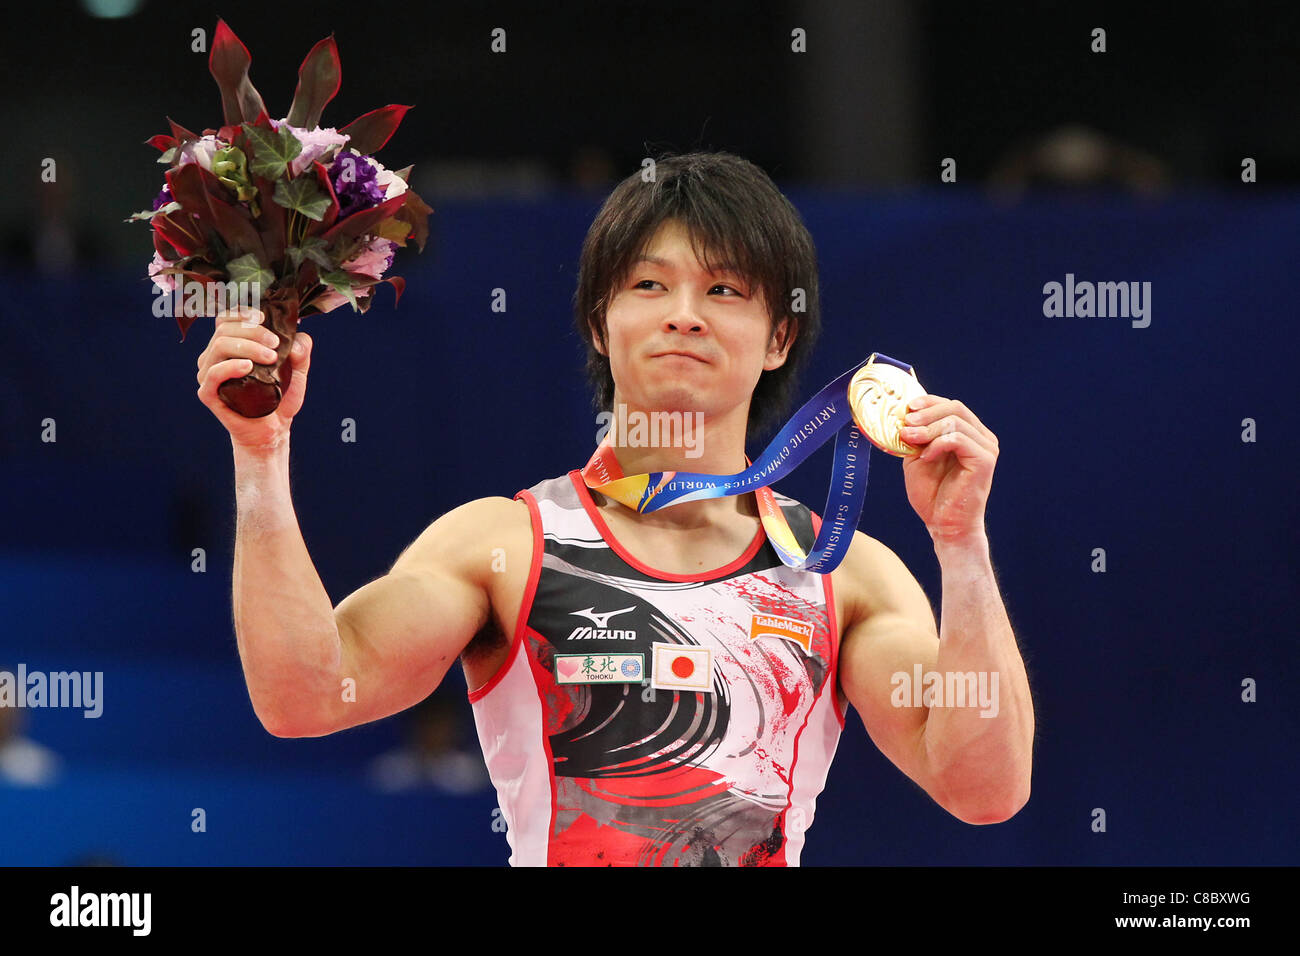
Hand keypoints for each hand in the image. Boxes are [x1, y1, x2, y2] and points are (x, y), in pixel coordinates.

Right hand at [196, 307, 312, 451]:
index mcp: (230, 346)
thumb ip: (302, 351)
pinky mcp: (208, 393)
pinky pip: (213, 373)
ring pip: (220, 346)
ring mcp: (209, 374)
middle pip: (224, 329)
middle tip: (276, 344)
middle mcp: (214, 357)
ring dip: (248, 346)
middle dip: (253, 331)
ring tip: (270, 357)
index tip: (263, 317)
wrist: (272, 430)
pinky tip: (248, 367)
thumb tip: (298, 337)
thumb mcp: (298, 372)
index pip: (226, 318)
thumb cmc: (280, 398)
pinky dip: (231, 366)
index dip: (242, 312)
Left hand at [897, 394, 998, 544]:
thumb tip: (905, 416)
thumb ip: (916, 437)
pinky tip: (925, 458)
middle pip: (955, 408)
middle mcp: (982, 438)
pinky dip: (937, 444)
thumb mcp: (917, 458)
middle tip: (906, 422)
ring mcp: (986, 448)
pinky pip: (958, 439)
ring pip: (955, 421)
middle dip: (926, 412)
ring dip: (927, 428)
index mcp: (969, 434)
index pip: (951, 406)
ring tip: (909, 439)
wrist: (944, 525)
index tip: (907, 408)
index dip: (928, 402)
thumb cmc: (933, 494)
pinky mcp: (985, 460)